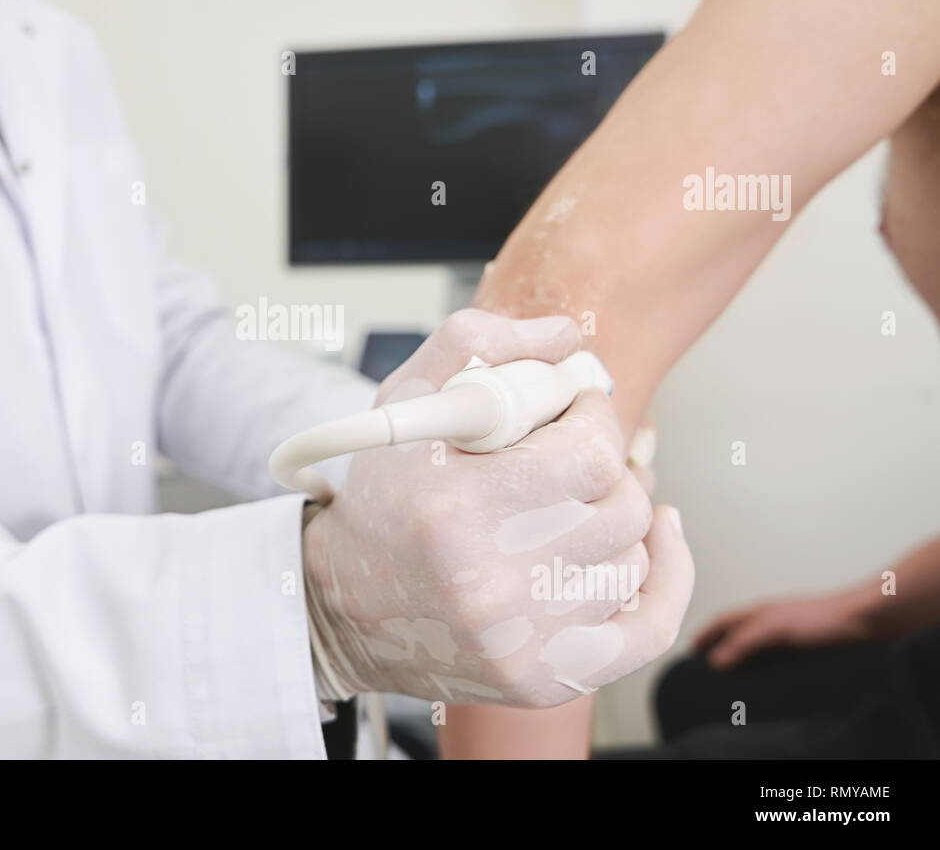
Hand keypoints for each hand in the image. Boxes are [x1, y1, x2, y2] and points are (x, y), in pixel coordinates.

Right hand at [303, 309, 693, 707]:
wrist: (349, 607)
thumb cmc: (384, 499)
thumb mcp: (408, 402)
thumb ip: (478, 342)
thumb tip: (568, 338)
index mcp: (455, 507)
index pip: (589, 452)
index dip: (592, 418)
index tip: (572, 411)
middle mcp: (489, 582)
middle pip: (621, 506)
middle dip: (605, 469)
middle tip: (569, 461)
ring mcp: (521, 640)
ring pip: (634, 556)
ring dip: (615, 521)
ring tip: (569, 509)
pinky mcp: (544, 677)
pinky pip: (651, 626)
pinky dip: (667, 575)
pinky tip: (658, 540)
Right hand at [694, 591, 873, 668]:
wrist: (867, 621)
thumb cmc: (823, 618)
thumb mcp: (775, 629)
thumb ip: (744, 642)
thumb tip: (716, 661)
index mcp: (759, 611)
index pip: (723, 622)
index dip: (705, 635)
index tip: (691, 649)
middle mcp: (772, 618)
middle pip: (738, 632)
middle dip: (721, 645)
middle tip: (707, 664)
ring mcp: (790, 631)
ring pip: (758, 643)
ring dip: (744, 655)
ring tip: (735, 674)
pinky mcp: (808, 644)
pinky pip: (778, 655)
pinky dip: (767, 664)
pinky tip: (772, 676)